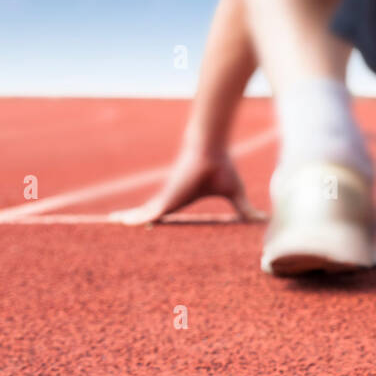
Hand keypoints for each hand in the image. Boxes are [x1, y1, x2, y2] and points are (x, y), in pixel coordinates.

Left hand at [110, 147, 264, 224]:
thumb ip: (244, 209)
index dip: (158, 219)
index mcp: (183, 199)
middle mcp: (171, 198)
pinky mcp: (166, 198)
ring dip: (129, 217)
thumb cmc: (221, 167)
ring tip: (113, 220)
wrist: (211, 150)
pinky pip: (147, 212)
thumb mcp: (235, 194)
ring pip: (143, 212)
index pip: (167, 212)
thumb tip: (262, 219)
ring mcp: (166, 198)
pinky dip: (135, 218)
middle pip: (150, 212)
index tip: (149, 225)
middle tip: (122, 222)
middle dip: (136, 217)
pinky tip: (124, 222)